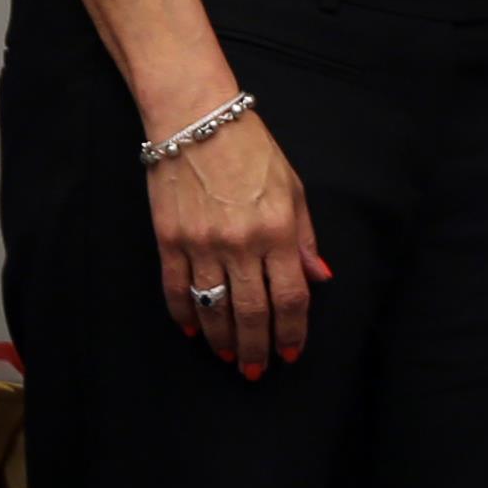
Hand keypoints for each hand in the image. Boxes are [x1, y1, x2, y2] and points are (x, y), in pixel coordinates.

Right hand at [149, 103, 325, 376]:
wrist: (195, 118)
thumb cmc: (250, 148)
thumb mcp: (293, 187)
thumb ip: (305, 237)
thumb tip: (318, 278)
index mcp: (278, 230)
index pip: (290, 297)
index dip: (292, 332)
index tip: (291, 353)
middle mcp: (242, 243)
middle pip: (252, 312)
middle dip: (258, 348)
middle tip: (258, 370)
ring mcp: (202, 243)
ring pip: (213, 308)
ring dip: (222, 339)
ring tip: (230, 356)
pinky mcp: (170, 239)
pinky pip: (176, 289)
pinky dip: (184, 314)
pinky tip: (192, 330)